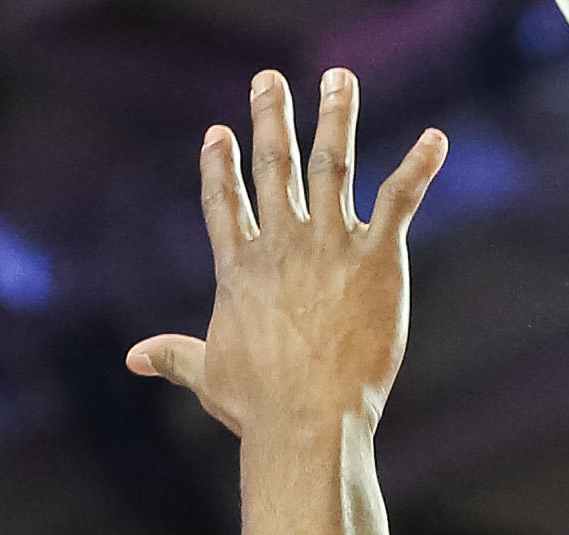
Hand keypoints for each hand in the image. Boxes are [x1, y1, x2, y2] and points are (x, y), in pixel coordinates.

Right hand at [126, 69, 444, 439]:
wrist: (308, 422)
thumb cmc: (259, 409)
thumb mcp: (208, 375)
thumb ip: (174, 356)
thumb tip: (134, 358)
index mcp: (240, 268)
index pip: (225, 203)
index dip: (220, 167)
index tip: (218, 133)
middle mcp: (283, 243)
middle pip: (274, 166)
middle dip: (271, 119)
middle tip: (269, 80)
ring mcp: (330, 244)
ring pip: (332, 162)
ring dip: (336, 116)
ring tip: (340, 79)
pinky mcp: (376, 258)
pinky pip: (399, 199)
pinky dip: (418, 167)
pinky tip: (435, 139)